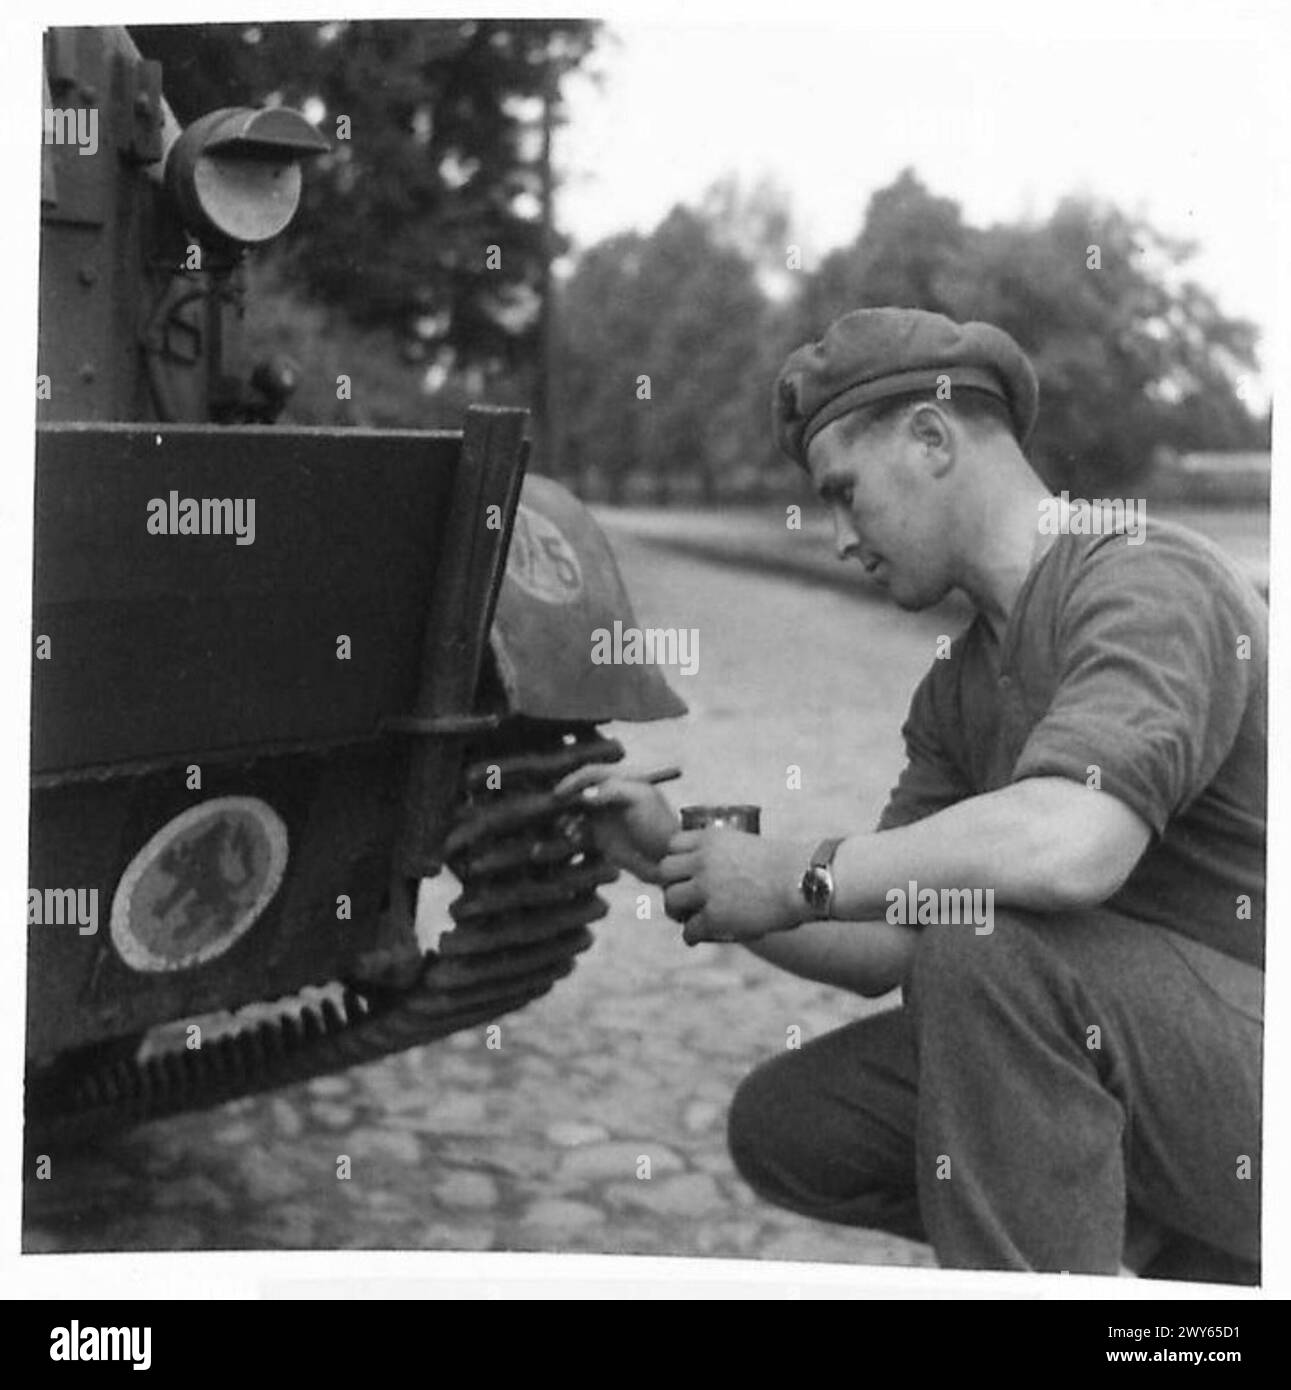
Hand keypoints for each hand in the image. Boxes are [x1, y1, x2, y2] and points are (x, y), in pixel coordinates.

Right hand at [553, 763, 679, 881]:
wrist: (665, 858)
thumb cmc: (658, 824)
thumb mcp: (640, 800)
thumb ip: (613, 791)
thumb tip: (586, 795)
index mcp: (621, 780)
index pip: (591, 772)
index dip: (574, 780)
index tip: (561, 793)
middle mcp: (608, 795)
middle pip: (578, 789)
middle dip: (566, 798)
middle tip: (557, 809)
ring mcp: (603, 815)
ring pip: (575, 810)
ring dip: (567, 816)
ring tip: (568, 827)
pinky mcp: (599, 836)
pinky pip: (578, 830)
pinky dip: (572, 831)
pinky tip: (574, 837)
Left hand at [658, 829, 808, 944]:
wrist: (805, 880)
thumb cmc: (788, 864)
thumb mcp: (750, 847)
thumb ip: (729, 857)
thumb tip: (724, 876)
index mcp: (711, 839)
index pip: (673, 845)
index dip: (676, 860)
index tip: (683, 871)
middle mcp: (702, 861)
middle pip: (665, 871)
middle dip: (671, 885)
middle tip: (682, 897)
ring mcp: (706, 889)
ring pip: (671, 900)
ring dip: (676, 911)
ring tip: (687, 918)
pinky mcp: (715, 916)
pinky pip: (689, 929)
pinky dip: (691, 936)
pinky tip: (696, 938)